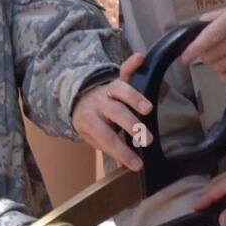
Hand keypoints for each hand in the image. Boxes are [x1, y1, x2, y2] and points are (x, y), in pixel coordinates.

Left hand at [71, 52, 151, 170]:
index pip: (107, 138)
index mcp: (89, 121)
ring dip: (134, 98)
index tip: (137, 165)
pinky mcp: (115, 79)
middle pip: (115, 113)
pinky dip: (131, 63)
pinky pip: (123, 70)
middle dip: (131, 126)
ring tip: (148, 108)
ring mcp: (107, 89)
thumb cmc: (90, 121)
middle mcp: (98, 103)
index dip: (122, 152)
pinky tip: (141, 58)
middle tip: (147, 139)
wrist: (77, 98)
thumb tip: (125, 167)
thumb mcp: (93, 137)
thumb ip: (109, 149)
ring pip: (120, 91)